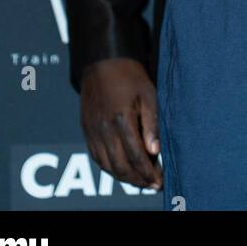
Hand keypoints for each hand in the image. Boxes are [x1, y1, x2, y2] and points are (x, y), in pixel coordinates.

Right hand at [80, 57, 162, 190]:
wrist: (103, 60)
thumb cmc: (130, 75)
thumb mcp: (148, 94)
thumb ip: (151, 124)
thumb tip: (155, 152)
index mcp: (121, 119)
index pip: (136, 156)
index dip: (148, 173)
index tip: (160, 182)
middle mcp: (104, 129)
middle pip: (120, 166)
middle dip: (137, 180)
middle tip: (152, 185)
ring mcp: (93, 130)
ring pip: (106, 166)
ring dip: (123, 178)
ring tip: (139, 182)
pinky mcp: (86, 129)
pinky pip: (96, 157)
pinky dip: (109, 168)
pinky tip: (121, 170)